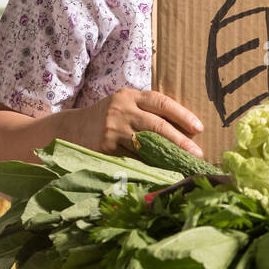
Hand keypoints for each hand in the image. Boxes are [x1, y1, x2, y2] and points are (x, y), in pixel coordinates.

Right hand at [78, 88, 205, 158]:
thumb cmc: (107, 117)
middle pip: (157, 125)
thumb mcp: (125, 105)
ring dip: (167, 156)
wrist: (70, 129)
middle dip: (179, 140)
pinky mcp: (105, 148)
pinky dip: (148, 165)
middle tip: (196, 152)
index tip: (198, 128)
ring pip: (146, 144)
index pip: (161, 102)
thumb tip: (183, 128)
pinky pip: (132, 159)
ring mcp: (112, 130)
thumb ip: (147, 111)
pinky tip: (162, 171)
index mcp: (130, 96)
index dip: (182, 115)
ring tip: (183, 164)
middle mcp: (121, 110)